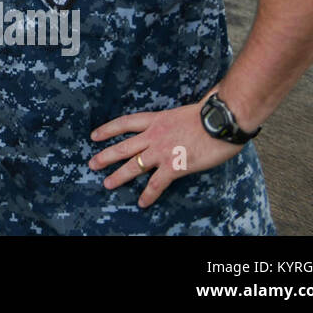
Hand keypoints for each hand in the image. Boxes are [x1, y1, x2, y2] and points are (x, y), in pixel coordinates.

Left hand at [89, 101, 246, 207]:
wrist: (221, 121)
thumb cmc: (210, 113)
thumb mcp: (186, 110)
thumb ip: (178, 115)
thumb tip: (182, 113)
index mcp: (156, 119)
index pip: (125, 123)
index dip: (108, 129)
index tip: (94, 135)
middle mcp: (154, 135)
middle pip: (123, 146)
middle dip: (106, 156)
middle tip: (92, 164)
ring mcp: (162, 151)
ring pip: (133, 165)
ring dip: (119, 176)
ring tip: (107, 184)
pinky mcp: (174, 166)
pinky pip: (156, 183)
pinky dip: (148, 194)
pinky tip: (142, 202)